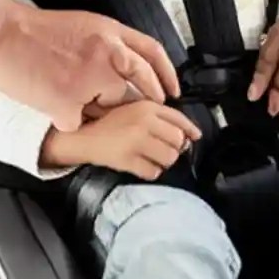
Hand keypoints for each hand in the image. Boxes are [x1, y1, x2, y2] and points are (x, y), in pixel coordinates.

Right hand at [0, 2, 180, 131]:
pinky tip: (49, 102)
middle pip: (139, 84)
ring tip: (65, 89)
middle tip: (139, 108)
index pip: (152, 53)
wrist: (0, 30)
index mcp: (111, 32)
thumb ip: (106, 43)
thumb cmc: (33, 28)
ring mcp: (89, 79)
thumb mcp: (83, 25)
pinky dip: (64, 118)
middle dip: (140, 98)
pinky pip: (76, 121)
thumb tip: (124, 62)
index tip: (171, 92)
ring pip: (108, 105)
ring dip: (93, 106)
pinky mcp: (68, 101)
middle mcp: (107, 54)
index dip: (165, 75)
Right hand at [43, 101, 202, 179]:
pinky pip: (153, 171)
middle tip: (162, 150)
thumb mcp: (135, 110)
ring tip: (151, 158)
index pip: (179, 118)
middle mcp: (144, 121)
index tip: (195, 137)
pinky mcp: (127, 159)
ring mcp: (136, 140)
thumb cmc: (111, 124)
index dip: (190, 130)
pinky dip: (150, 172)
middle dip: (174, 148)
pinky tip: (141, 166)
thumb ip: (160, 118)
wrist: (84, 137)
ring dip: (163, 161)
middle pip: (178, 140)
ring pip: (169, 158)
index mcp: (147, 107)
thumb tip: (188, 138)